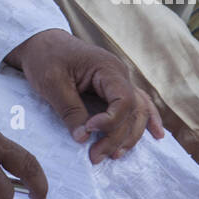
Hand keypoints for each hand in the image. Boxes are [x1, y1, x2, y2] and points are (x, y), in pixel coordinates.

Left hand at [6, 29, 162, 163]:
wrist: (40, 41)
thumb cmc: (45, 58)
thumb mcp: (52, 83)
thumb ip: (70, 111)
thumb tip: (84, 138)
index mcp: (106, 68)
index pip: (123, 100)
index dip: (111, 121)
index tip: (89, 130)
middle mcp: (119, 73)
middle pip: (132, 111)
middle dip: (116, 138)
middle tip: (95, 157)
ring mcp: (118, 80)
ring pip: (137, 112)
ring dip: (129, 136)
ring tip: (113, 156)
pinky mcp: (113, 88)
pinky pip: (136, 105)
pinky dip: (147, 120)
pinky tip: (157, 135)